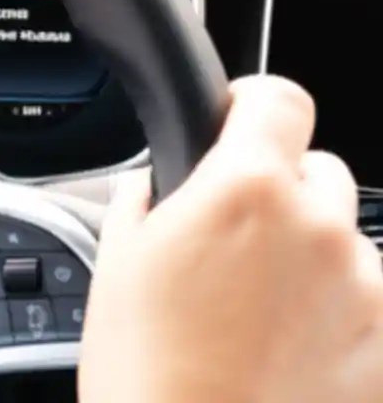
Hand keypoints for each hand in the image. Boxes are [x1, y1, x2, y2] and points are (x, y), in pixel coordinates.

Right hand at [80, 76, 382, 402]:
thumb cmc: (147, 373)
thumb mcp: (117, 264)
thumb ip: (147, 200)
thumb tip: (160, 184)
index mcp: (246, 190)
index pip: (279, 99)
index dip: (254, 106)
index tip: (241, 122)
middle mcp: (319, 228)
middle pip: (316, 172)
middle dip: (278, 194)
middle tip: (233, 246)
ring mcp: (364, 288)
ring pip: (345, 240)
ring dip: (310, 257)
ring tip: (258, 314)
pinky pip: (368, 301)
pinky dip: (338, 314)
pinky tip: (288, 350)